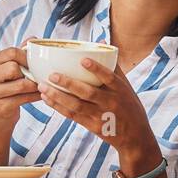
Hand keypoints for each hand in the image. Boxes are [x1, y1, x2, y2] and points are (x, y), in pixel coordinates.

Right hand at [0, 47, 42, 136]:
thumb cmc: (6, 90)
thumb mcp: (9, 71)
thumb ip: (19, 54)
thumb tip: (34, 39)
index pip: (10, 52)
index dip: (27, 56)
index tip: (36, 62)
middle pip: (14, 67)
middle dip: (30, 72)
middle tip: (39, 76)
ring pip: (20, 84)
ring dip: (35, 85)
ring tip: (43, 85)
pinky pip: (22, 99)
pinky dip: (35, 96)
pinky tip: (41, 95)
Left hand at [39, 58, 163, 177]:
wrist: (135, 136)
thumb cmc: (129, 106)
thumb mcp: (126, 86)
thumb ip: (113, 65)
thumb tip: (103, 41)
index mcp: (120, 90)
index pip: (109, 77)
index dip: (96, 68)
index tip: (82, 59)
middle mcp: (111, 103)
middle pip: (88, 92)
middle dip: (68, 83)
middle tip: (52, 75)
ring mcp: (101, 116)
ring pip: (76, 106)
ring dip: (58, 96)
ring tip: (42, 87)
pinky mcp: (93, 127)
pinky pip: (73, 116)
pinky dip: (59, 107)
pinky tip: (47, 99)